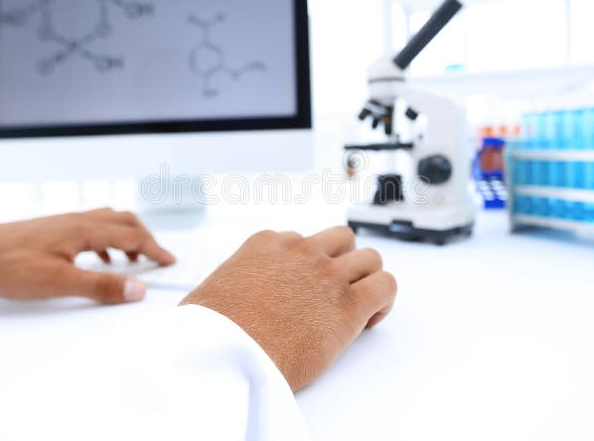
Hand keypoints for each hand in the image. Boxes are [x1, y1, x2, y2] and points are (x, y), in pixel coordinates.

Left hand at [0, 208, 174, 303]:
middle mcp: (78, 219)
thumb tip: (139, 289)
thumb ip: (100, 286)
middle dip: (146, 238)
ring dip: (127, 237)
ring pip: (108, 221)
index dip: (154, 249)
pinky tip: (99, 258)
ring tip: (133, 260)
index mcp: (84, 229)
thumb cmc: (9, 266)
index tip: (170, 262)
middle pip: (124, 221)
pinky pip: (91, 227)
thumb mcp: (58, 282)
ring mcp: (65, 222)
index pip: (131, 235)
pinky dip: (107, 239)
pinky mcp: (53, 229)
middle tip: (158, 259)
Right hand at [181, 227, 395, 390]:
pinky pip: (385, 285)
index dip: (306, 266)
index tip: (302, 289)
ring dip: (366, 278)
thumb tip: (219, 301)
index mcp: (265, 245)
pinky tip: (368, 320)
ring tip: (356, 305)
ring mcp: (326, 274)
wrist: (225, 354)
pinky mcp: (348, 305)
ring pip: (368, 256)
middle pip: (340, 239)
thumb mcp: (208, 294)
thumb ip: (226, 286)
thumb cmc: (209, 332)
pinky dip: (384, 300)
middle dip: (341, 261)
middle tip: (333, 291)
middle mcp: (300, 251)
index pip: (299, 240)